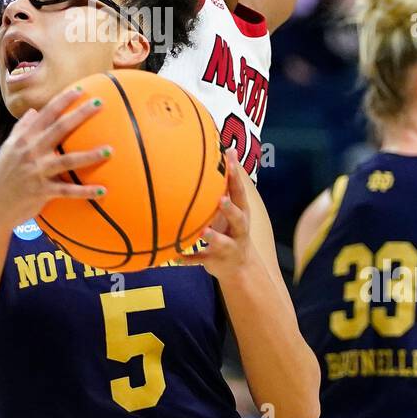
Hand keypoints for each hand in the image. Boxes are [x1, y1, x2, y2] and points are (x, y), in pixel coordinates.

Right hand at [0, 84, 110, 223]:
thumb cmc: (3, 175)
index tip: (80, 89)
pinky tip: (102, 190)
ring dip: (90, 155)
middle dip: (80, 115)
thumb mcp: (8, 148)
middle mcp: (31, 152)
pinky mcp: (42, 192)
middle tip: (99, 103)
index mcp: (24, 139)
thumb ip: (21, 129)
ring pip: (67, 160)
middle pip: (59, 129)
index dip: (62, 100)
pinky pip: (67, 191)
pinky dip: (85, 191)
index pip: (46, 115)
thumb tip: (34, 111)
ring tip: (110, 150)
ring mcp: (37, 172)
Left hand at [173, 151, 260, 284]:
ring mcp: (229, 246)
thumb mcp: (231, 209)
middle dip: (230, 209)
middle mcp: (238, 229)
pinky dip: (189, 259)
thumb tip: (218, 151)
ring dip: (213, 236)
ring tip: (204, 231)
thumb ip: (224, 186)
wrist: (240, 267)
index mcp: (241, 212)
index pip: (239, 191)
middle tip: (221, 199)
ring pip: (222, 242)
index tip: (229, 157)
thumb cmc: (230, 229)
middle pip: (238, 217)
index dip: (236, 174)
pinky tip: (175, 257)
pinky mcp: (216, 261)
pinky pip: (201, 260)